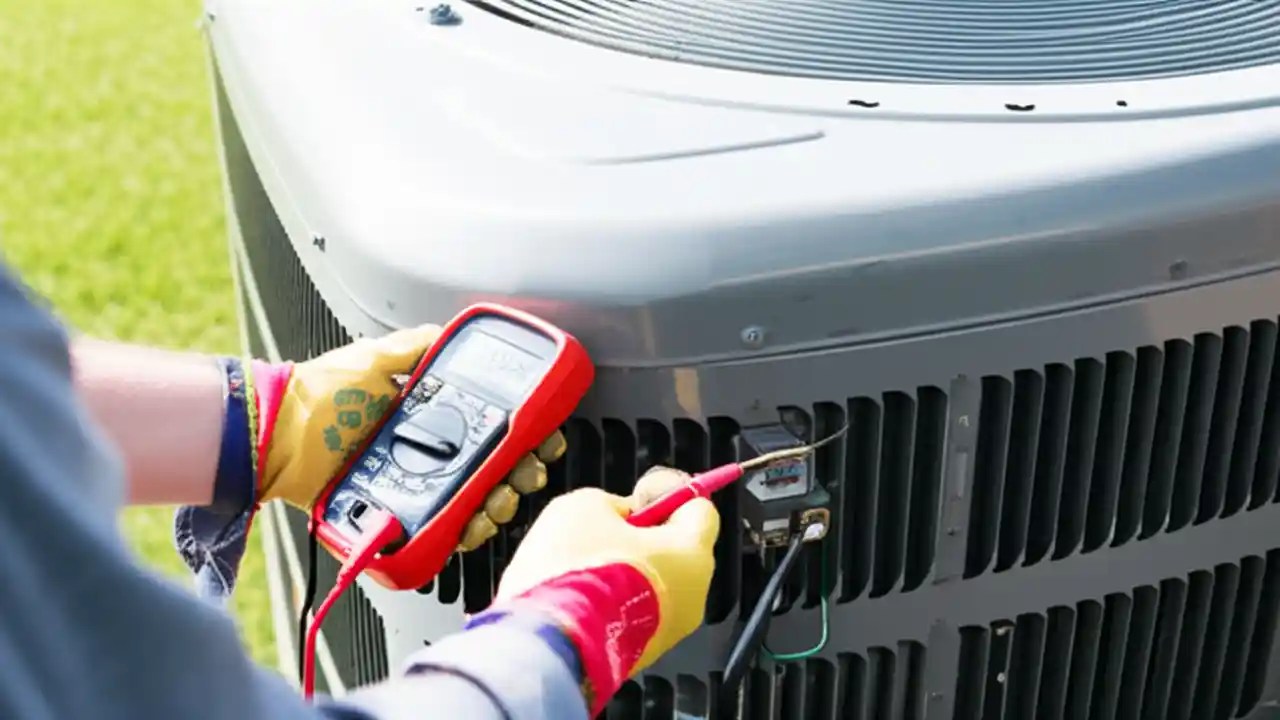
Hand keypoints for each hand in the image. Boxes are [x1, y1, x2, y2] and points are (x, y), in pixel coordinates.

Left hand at [249, 326, 564, 550]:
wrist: (276, 437)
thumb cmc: (316, 397)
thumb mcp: (372, 358)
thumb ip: (412, 345)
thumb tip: (445, 331)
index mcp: (429, 417)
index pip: (492, 427)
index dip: (523, 434)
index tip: (542, 436)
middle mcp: (428, 453)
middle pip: (493, 471)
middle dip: (520, 475)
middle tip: (525, 473)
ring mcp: (416, 486)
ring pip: (475, 504)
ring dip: (498, 507)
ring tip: (498, 502)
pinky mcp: (399, 516)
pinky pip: (441, 532)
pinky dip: (462, 534)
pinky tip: (470, 527)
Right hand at [488, 467, 718, 713]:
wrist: (550, 643)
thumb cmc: (576, 571)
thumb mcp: (586, 506)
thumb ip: (616, 503)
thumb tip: (621, 516)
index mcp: (692, 553)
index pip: (700, 510)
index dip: (669, 494)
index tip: (640, 495)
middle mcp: (693, 597)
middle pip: (677, 549)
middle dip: (644, 535)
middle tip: (606, 530)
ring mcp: (669, 631)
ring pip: (655, 584)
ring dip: (627, 569)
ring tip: (585, 566)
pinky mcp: (641, 655)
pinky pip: (635, 613)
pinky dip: (615, 601)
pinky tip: (582, 596)